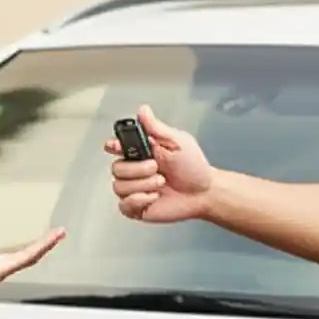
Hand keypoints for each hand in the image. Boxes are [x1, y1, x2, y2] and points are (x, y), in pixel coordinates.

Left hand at [0, 228, 65, 300]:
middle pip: (30, 257)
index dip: (36, 245)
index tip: (49, 234)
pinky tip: (42, 245)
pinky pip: (18, 261)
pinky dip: (33, 253)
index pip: (20, 254)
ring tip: (59, 234)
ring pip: (28, 258)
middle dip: (47, 245)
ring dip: (45, 246)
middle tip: (62, 232)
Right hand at [103, 104, 212, 222]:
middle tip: (156, 168)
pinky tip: (154, 197)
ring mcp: (135, 189)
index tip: (115, 146)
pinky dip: (139, 200)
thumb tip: (143, 111)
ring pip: (119, 187)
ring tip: (161, 182)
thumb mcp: (177, 142)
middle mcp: (136, 170)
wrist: (204, 193)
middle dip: (137, 169)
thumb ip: (157, 128)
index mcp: (143, 152)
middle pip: (116, 168)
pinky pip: (124, 205)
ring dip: (143, 185)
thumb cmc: (194, 168)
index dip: (113, 146)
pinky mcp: (137, 207)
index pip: (117, 147)